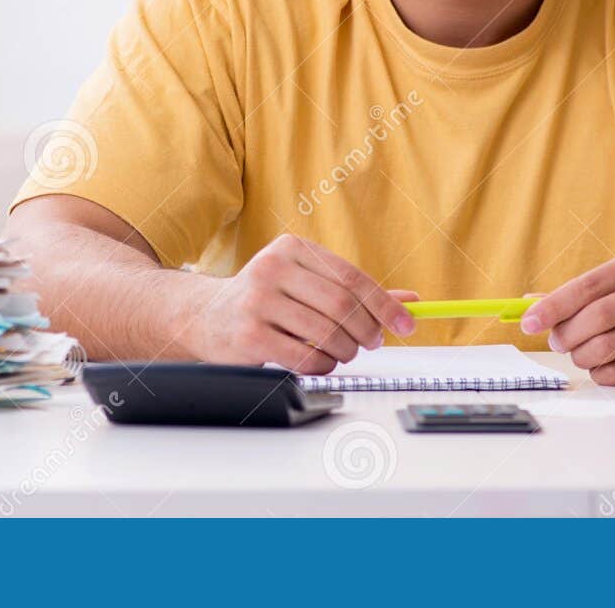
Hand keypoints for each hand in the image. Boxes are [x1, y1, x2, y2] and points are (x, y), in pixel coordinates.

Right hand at [186, 233, 416, 373]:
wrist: (205, 316)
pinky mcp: (249, 335)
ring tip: (342, 352)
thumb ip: (354, 290)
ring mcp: (257, 301)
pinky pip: (304, 357)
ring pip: (326, 333)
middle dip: (366, 331)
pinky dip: (322, 365)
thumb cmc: (265, 299)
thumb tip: (409, 301)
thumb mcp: (307, 282)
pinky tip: (318, 361)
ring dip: (344, 351)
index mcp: (292, 248)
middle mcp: (272, 268)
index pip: (351, 276)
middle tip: (371, 343)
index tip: (407, 324)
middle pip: (341, 304)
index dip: (384, 304)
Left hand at [520, 249, 614, 384]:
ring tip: (579, 353)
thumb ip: (576, 294)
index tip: (528, 322)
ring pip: (608, 347)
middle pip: (597, 317)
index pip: (587, 286)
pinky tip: (601, 366)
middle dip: (566, 334)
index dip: (552, 307)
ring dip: (581, 355)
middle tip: (556, 342)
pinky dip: (600, 372)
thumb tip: (528, 304)